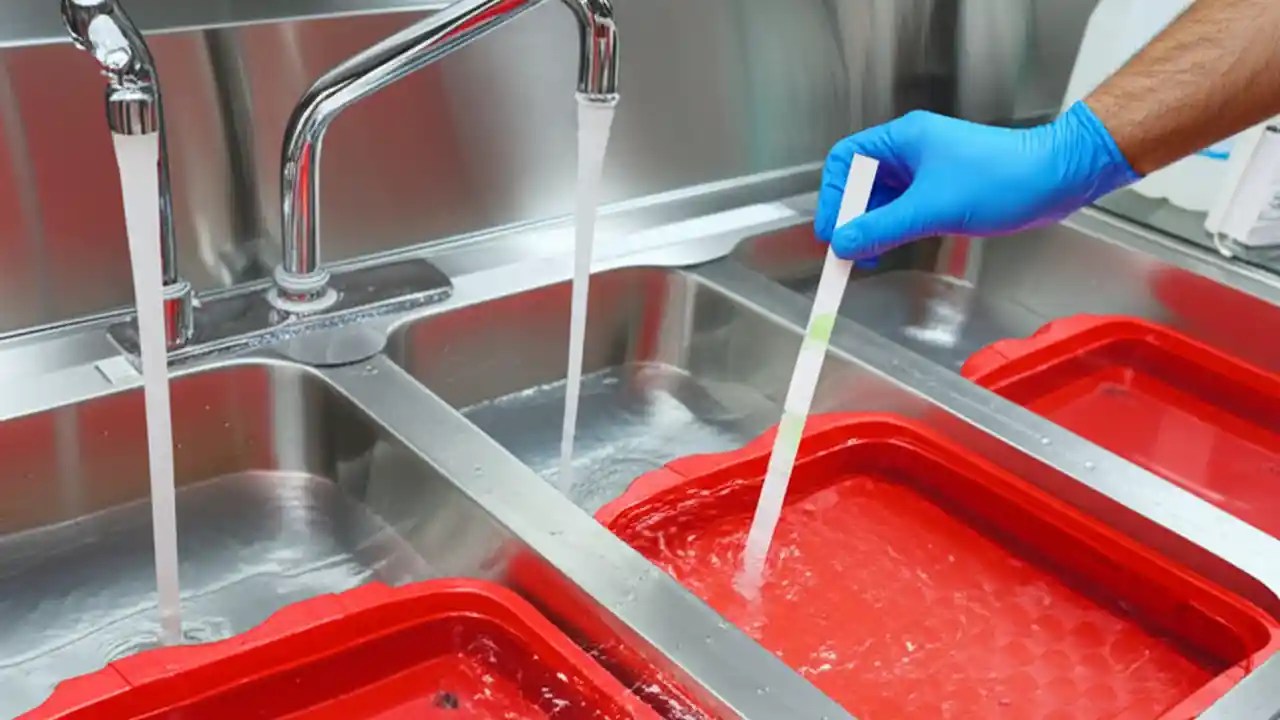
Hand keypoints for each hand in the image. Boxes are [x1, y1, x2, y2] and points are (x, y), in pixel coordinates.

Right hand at [814, 101, 1139, 259]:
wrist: (1057, 178)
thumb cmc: (1002, 180)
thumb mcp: (933, 209)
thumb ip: (883, 228)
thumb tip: (843, 243)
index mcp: (903, 140)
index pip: (846, 160)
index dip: (832, 196)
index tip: (833, 231)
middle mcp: (911, 150)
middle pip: (860, 181)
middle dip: (851, 216)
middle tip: (848, 251)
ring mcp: (927, 169)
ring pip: (882, 198)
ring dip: (872, 226)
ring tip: (870, 256)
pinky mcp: (943, 188)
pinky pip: (904, 207)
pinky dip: (894, 228)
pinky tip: (894, 248)